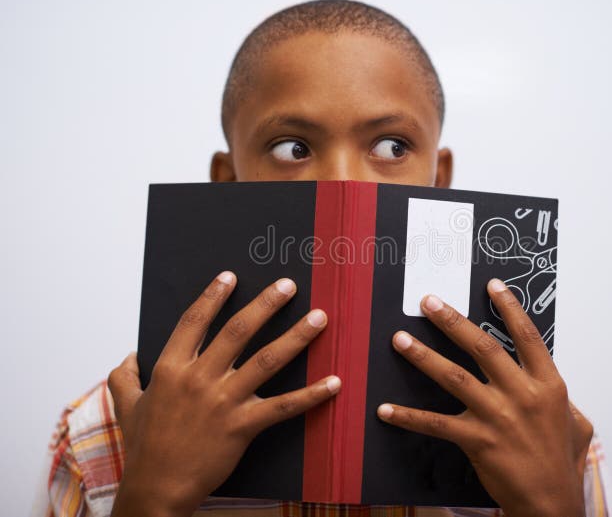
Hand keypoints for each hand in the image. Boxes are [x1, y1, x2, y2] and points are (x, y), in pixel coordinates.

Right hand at [107, 272, 339, 516]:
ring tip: (319, 318)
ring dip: (295, 337)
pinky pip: (283, 406)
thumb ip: (125, 377)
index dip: (212, 296)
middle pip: (238, 331)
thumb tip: (130, 355)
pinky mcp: (242, 426)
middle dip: (265, 304)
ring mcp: (223, 401)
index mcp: (170, 369)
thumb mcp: (126, 407)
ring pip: (266, 360)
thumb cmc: (144, 448)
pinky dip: (311, 394)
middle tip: (288, 285)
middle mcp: (199, 378)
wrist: (156, 489)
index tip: (230, 276)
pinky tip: (333, 382)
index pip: (194, 321)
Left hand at [376, 278, 592, 516]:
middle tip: (428, 302)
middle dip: (452, 321)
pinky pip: (436, 424)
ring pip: (454, 377)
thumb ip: (564, 399)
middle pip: (482, 347)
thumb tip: (550, 384)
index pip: (526, 336)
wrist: (551, 503)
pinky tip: (386, 409)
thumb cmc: (561, 463)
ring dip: (424, 356)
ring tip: (400, 338)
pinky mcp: (477, 440)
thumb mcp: (578, 424)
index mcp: (548, 385)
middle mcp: (522, 394)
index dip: (509, 307)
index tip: (491, 285)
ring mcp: (497, 416)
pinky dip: (409, 417)